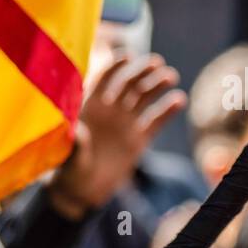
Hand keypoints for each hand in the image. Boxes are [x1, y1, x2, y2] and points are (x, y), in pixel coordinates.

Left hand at [47, 53, 186, 218]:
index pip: (104, 79)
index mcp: (90, 107)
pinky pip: (155, 121)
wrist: (82, 192)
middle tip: (157, 63)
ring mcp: (125, 124)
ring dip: (157, 85)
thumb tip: (76, 129)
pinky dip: (167, 110)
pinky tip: (179, 99)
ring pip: (144, 98)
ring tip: (171, 76)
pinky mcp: (138, 140)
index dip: (115, 66)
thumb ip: (75, 141)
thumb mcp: (69, 155)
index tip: (128, 56)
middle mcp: (109, 111)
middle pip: (128, 84)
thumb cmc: (68, 170)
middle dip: (142, 72)